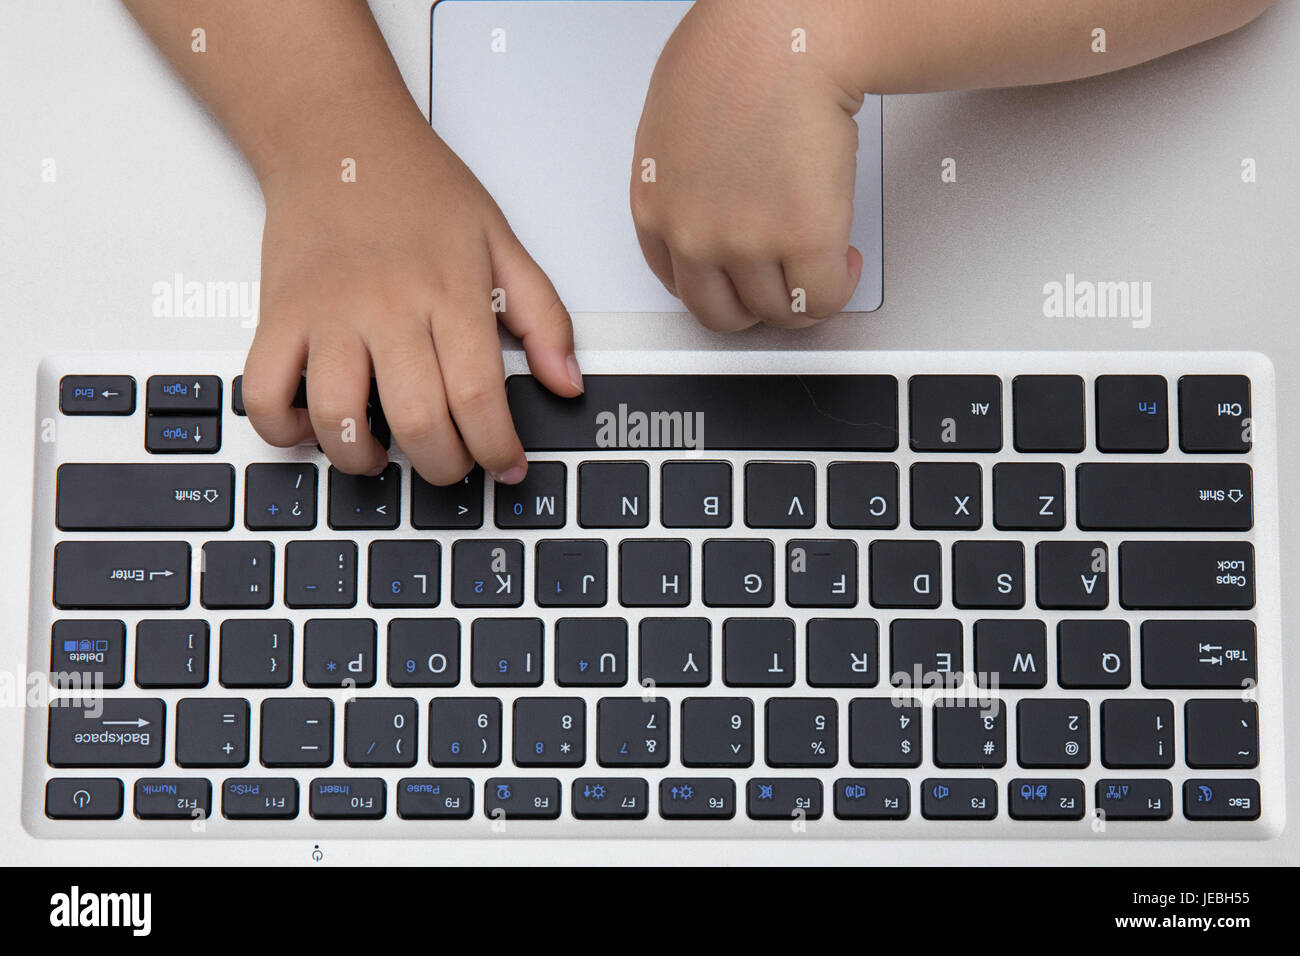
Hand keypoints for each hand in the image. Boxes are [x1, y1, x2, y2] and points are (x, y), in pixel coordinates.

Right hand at [241, 119, 582, 484]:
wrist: (337, 135)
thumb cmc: (419, 187)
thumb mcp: (501, 241)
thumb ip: (543, 316)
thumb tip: (567, 382)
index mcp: (450, 292)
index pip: (477, 396)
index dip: (496, 449)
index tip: (506, 467)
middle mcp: (388, 307)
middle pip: (417, 421)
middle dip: (443, 467)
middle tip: (453, 465)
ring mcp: (328, 314)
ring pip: (338, 418)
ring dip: (364, 460)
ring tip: (385, 455)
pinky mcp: (278, 315)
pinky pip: (264, 391)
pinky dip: (282, 428)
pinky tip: (314, 429)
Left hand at [630, 0, 863, 329]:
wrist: (784, 33)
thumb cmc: (735, 50)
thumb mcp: (673, 121)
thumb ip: (684, 176)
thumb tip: (712, 195)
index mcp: (655, 205)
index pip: (677, 282)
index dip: (718, 285)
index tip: (741, 277)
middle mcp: (691, 233)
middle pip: (722, 312)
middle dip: (757, 305)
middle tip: (783, 282)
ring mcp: (743, 242)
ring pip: (775, 312)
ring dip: (801, 298)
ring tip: (821, 265)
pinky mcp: (801, 240)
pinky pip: (820, 299)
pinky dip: (837, 289)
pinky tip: (844, 260)